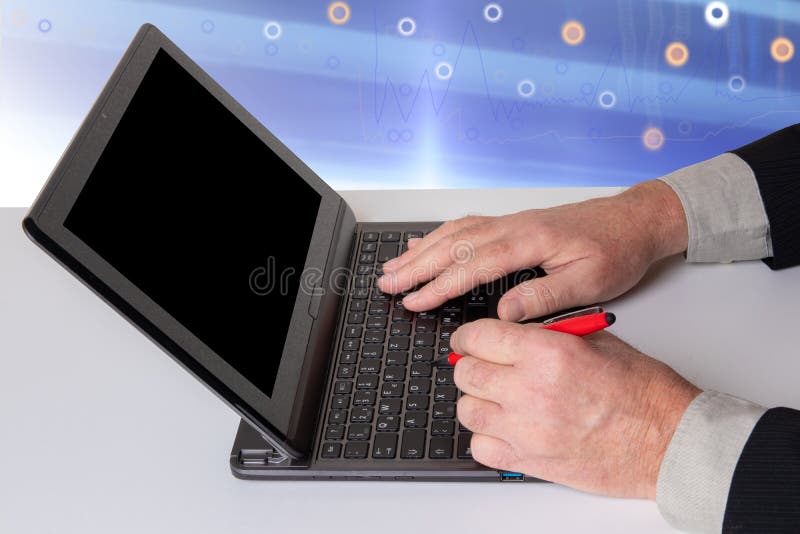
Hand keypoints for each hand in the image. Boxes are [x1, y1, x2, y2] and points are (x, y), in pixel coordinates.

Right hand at [378, 181, 687, 320]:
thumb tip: (504, 312)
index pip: (472, 265)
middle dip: (416, 266)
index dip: (439, 285)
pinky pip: (467, 226)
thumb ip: (545, 296)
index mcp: (529, 241)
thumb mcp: (590, 280)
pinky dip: (440, 235)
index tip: (414, 301)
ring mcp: (510, 223)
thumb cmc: (616, 249)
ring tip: (394, 267)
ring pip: (455, 234)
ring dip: (421, 251)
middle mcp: (513, 227)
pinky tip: (426, 243)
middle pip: (453, 245)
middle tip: (386, 284)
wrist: (635, 219)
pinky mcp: (513, 224)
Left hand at [450, 319, 699, 498]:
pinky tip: (505, 428)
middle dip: (469, 366)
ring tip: (495, 397)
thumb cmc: (643, 392)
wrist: (669, 441)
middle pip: (467, 374)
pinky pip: (481, 448)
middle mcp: (531, 390)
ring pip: (468, 411)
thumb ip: (547, 335)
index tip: (467, 341)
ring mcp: (527, 430)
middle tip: (481, 366)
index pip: (479, 337)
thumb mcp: (595, 342)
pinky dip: (486, 437)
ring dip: (476, 401)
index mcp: (548, 353)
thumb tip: (510, 335)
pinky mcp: (530, 462)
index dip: (468, 337)